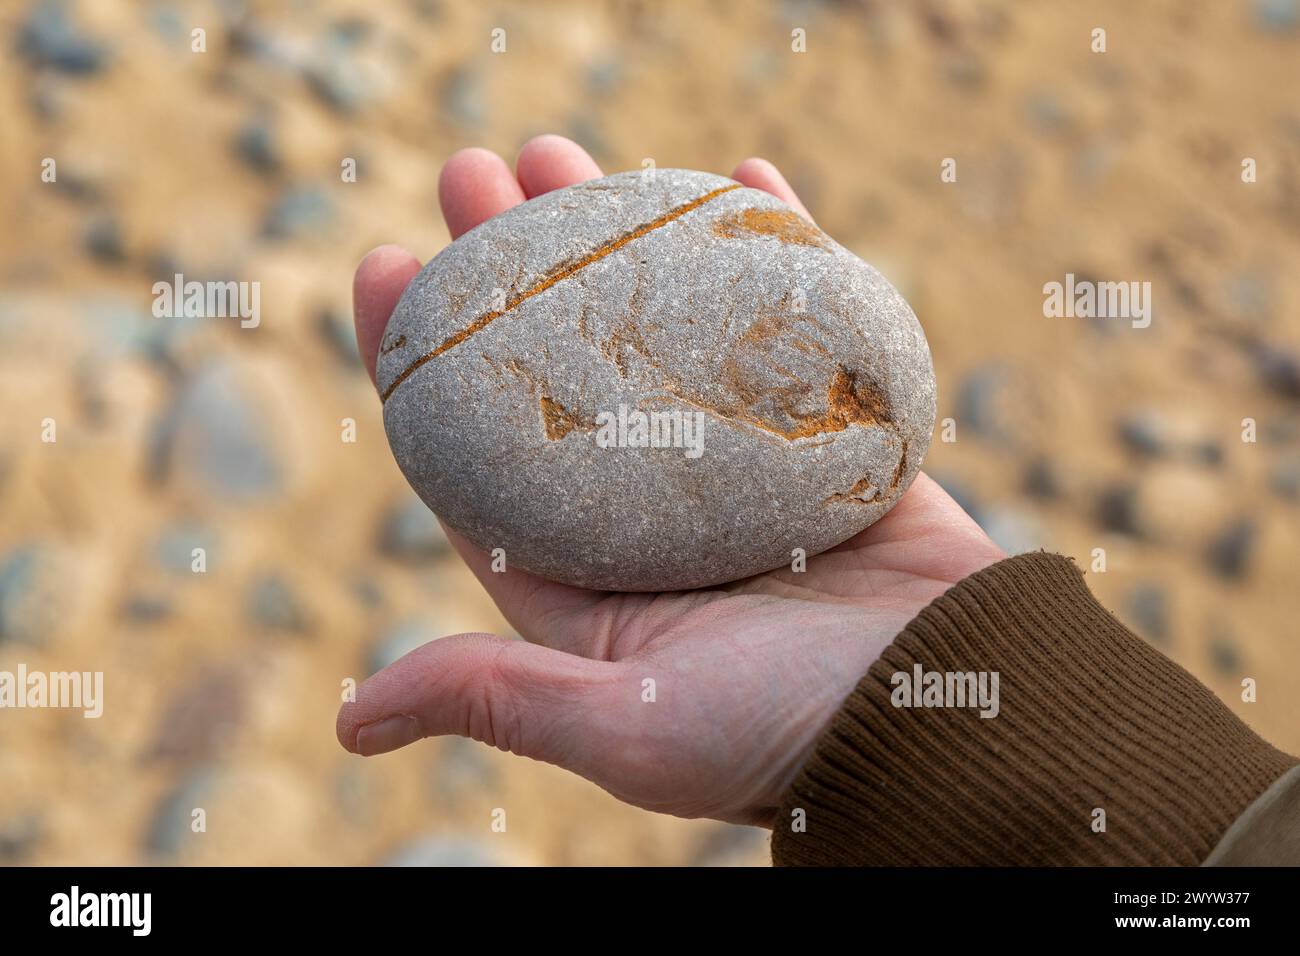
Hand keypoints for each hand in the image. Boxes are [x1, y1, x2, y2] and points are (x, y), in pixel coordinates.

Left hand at [337, 135, 1003, 825]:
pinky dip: (764, 247)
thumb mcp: (630, 728)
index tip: (392, 263)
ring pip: (659, 330)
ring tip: (568, 156)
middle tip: (479, 174)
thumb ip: (503, 695)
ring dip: (615, 238)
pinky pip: (785, 320)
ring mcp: (737, 462)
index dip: (425, 356)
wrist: (958, 720)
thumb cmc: (790, 738)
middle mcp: (648, 513)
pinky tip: (734, 174)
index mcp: (586, 578)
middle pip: (560, 369)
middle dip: (511, 268)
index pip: (477, 452)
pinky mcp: (825, 428)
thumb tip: (352, 722)